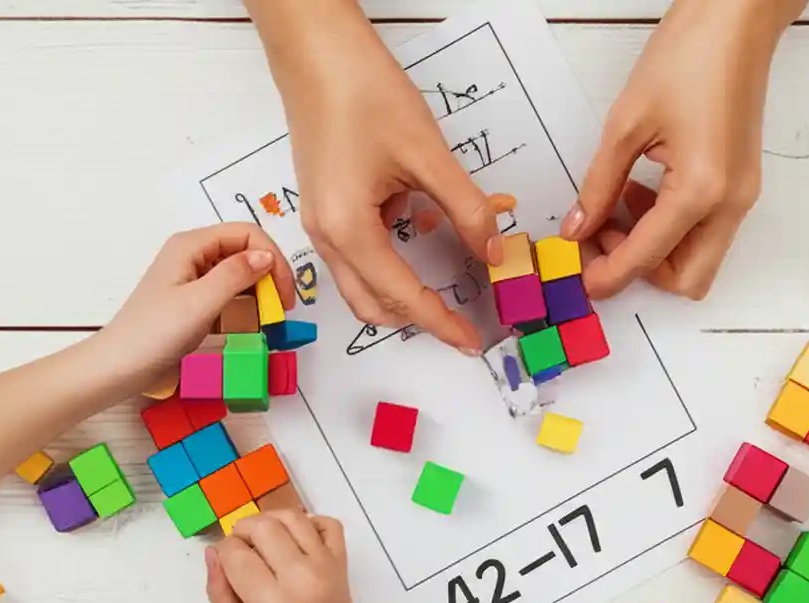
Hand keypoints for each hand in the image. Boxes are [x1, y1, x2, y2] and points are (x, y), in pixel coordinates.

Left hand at [102, 222, 293, 389]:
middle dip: (269, 276)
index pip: (247, 234)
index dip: (273, 258)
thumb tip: (267, 256)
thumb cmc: (153, 334)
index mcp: (191, 245)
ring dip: (259, 293)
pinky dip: (244, 306)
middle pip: (245, 251)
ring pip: (239, 273)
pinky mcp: (193, 300)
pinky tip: (250, 326)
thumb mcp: (199, 303)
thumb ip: (235, 275)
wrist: (118, 368)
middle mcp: (193, 255)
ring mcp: (192, 278)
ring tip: (269, 320)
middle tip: (282, 309)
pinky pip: (228, 293)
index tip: (286, 294)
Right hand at [206, 511, 433, 602]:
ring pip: (292, 517)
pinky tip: (294, 538)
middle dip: (242, 530)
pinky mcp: (341, 560)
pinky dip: (309, 521)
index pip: (236, 554)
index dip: (223, 550)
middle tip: (241, 548)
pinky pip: (327, 522)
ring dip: (270, 519)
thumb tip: (212, 551)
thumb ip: (218, 592)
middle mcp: (301, 579)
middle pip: (263, 527)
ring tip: (262, 539)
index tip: (226, 562)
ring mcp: (325, 566)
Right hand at [258, 1, 498, 352]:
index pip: (402, 296)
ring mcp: (320, 222)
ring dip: (403, 291)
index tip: (472, 343)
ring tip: (449, 283)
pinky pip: (359, 253)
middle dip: (419, 318)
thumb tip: (492, 251)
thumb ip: (464, 209)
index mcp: (347, 230)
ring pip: (363, 283)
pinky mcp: (325, 206)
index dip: (441, 323)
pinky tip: (425, 231)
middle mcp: (325, 236)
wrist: (315, 52)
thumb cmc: (362, 92)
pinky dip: (392, 260)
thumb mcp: (427, 154)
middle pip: (374, 305)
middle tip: (465, 318)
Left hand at [561, 0, 798, 300]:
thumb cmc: (688, 56)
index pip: (648, 258)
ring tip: (618, 205)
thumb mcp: (626, 124)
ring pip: (698, 258)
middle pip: (686, 279)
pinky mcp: (740, 184)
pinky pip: (705, 230)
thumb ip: (598, 185)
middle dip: (640, 271)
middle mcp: (731, 203)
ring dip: (655, 248)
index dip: (609, 275)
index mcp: (702, 190)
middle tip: (600, 239)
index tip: (579, 279)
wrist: (737, 19)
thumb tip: (577, 228)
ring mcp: (741, 195)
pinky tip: (642, 191)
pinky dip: (671, 228)